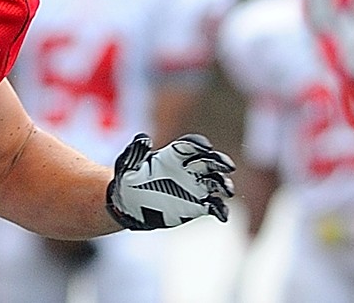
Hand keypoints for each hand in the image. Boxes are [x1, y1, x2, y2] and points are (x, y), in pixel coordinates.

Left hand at [106, 133, 234, 230]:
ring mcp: (194, 187)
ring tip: (227, 190)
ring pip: (215, 182)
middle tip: (227, 166)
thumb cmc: (128, 180)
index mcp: (173, 155)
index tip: (205, 147)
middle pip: (210, 162)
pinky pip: (213, 206)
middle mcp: (188, 169)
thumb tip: (144, 139)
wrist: (128, 204)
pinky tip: (221, 214)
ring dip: (224, 184)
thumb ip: (136, 151)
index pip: (191, 145)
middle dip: (219, 162)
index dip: (199, 144)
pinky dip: (220, 209)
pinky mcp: (196, 206)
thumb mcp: (127, 163)